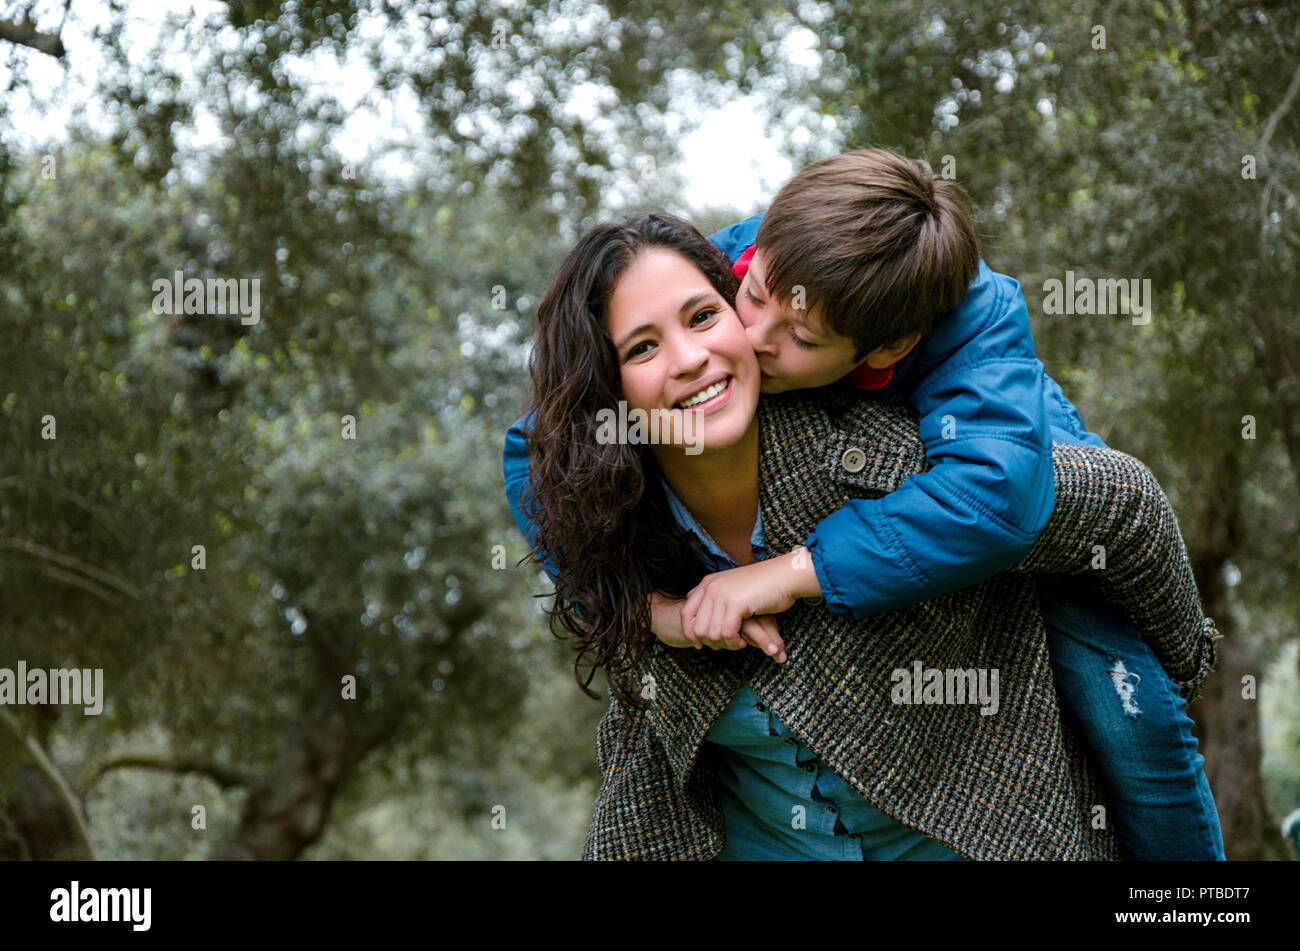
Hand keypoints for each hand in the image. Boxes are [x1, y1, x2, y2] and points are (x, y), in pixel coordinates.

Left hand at [681, 548, 820, 649]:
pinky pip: (726, 633)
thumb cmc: (763, 585)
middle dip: (710, 642)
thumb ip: (716, 598)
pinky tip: (744, 642)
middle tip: (727, 645)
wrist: (785, 576)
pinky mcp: (735, 604)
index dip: (691, 632)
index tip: (701, 645)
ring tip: (738, 643)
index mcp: (708, 583)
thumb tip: (701, 617)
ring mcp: (722, 594)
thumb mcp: (733, 588)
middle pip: (696, 627)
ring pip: (711, 633)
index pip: (686, 613)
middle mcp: (711, 587)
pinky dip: (734, 642)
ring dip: (725, 644)